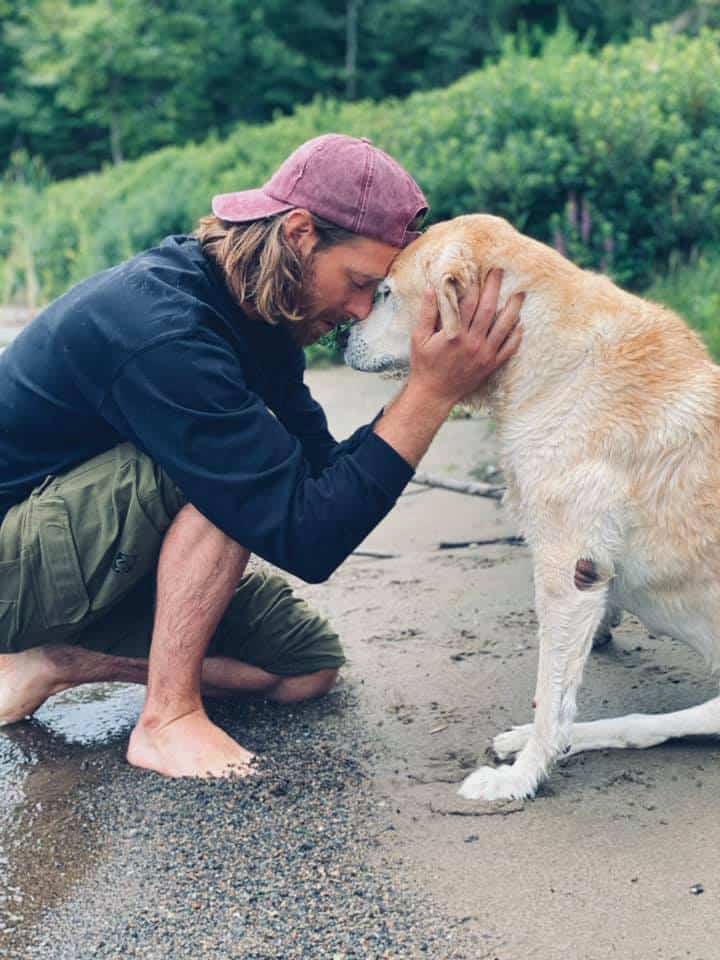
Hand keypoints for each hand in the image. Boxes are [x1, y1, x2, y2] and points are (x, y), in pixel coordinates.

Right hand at [408, 269, 522, 405]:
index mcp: (455, 334)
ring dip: (513, 309)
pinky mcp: (491, 365)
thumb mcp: (419, 338)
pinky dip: (516, 335)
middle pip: (489, 309)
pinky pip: (509, 348)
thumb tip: (433, 288)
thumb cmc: (424, 365)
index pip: (469, 303)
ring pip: (504, 327)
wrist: (434, 394)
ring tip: (519, 294)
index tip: (479, 271)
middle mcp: (472, 343)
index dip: (475, 285)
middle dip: (495, 288)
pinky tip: (520, 323)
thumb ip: (427, 313)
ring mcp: (484, 355)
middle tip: (500, 272)